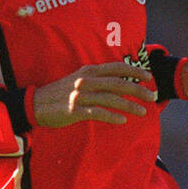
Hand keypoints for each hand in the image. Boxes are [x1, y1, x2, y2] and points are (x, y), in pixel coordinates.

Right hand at [32, 62, 156, 127]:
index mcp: (89, 71)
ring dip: (129, 106)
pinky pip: (97, 112)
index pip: (116, 67)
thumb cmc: (60, 93)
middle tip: (152, 96)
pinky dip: (111, 116)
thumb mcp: (79, 80)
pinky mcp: (74, 110)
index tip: (148, 77)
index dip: (134, 71)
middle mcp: (86, 80)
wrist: (35, 104)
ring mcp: (80, 95)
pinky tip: (122, 121)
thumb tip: (118, 83)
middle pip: (117, 83)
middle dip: (137, 89)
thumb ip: (97, 80)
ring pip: (110, 98)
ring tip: (143, 112)